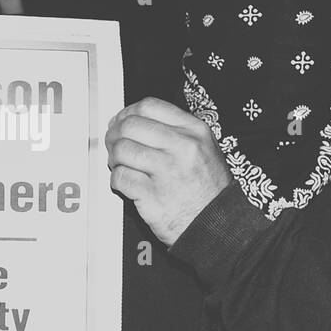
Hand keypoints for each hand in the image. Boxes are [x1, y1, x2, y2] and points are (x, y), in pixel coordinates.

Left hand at [105, 98, 230, 246]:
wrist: (216, 224)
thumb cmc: (207, 189)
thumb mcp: (203, 148)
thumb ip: (173, 131)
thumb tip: (133, 121)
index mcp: (194, 131)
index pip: (149, 106)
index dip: (127, 113)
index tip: (121, 122)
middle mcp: (182, 148)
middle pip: (130, 125)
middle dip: (115, 135)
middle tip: (114, 145)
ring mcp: (167, 172)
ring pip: (122, 150)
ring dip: (114, 158)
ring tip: (121, 165)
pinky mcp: (152, 196)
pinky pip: (120, 177)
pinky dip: (117, 180)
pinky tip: (127, 184)